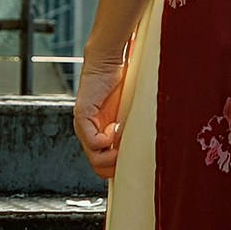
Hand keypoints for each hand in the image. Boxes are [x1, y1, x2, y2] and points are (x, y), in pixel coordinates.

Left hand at [72, 41, 128, 179]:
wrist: (107, 61)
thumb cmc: (121, 83)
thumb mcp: (129, 113)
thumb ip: (130, 131)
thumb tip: (149, 149)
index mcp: (98, 135)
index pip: (103, 166)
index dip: (119, 168)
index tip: (133, 156)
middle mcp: (87, 134)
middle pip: (99, 168)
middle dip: (117, 166)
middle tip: (129, 152)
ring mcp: (82, 127)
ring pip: (96, 159)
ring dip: (113, 155)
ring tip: (123, 139)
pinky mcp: (81, 116)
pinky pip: (93, 142)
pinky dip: (107, 140)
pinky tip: (115, 127)